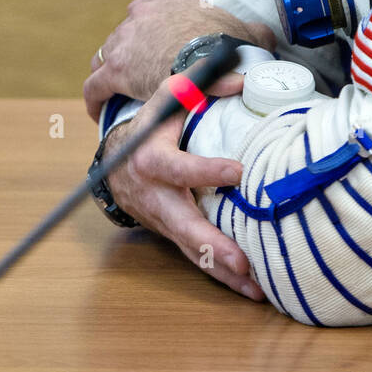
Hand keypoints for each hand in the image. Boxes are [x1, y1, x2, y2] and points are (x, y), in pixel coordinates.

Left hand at [83, 0, 276, 120]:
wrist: (207, 62)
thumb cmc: (226, 45)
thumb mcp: (246, 33)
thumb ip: (253, 33)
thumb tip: (266, 37)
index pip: (156, 8)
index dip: (159, 29)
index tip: (165, 46)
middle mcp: (142, 13)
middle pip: (131, 32)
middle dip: (135, 51)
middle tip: (146, 74)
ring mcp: (125, 40)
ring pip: (108, 56)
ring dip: (112, 72)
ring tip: (120, 93)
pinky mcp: (115, 69)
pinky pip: (96, 86)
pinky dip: (96, 100)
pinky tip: (100, 112)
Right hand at [99, 88, 265, 301]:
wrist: (116, 164)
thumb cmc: (151, 127)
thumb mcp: (169, 98)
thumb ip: (202, 85)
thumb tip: (243, 81)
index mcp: (152, 160)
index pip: (179, 168)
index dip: (206, 171)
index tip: (237, 172)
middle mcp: (156, 197)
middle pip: (183, 225)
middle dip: (211, 246)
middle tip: (241, 261)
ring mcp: (163, 221)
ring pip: (192, 251)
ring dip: (222, 272)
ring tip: (255, 287)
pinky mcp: (173, 235)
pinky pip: (197, 259)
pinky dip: (221, 277)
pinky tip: (250, 290)